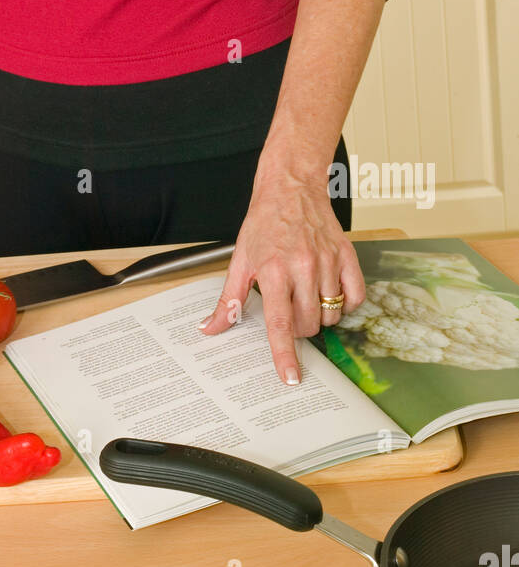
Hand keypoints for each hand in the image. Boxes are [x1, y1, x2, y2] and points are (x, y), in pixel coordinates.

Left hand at [197, 161, 364, 384]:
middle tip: (288, 308)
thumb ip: (229, 299)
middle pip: (308, 325)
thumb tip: (211, 329)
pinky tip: (330, 291)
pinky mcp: (347, 256)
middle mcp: (303, 267)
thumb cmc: (263, 223)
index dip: (284, 354)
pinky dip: (345, 303)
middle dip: (298, 328)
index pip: (279, 323)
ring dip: (320, 315)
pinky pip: (355, 297)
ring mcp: (328, 261)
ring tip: (306, 294)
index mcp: (272, 270)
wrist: (291, 188)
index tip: (290, 378)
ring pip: (331, 315)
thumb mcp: (240, 259)